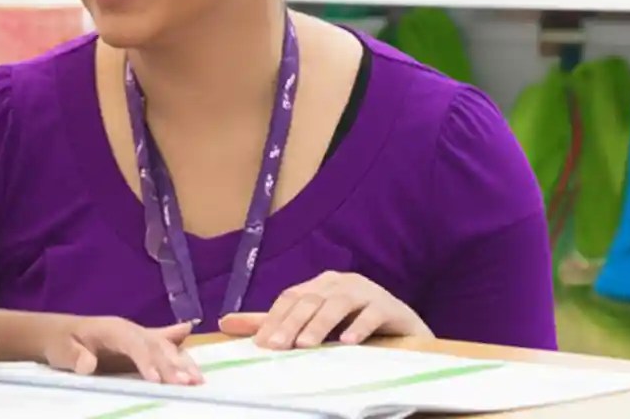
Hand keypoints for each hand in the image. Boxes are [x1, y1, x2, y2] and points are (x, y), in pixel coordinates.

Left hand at [42, 317, 203, 385]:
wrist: (59, 333)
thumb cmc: (61, 343)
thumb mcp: (62, 351)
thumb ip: (75, 357)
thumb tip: (89, 365)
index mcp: (112, 329)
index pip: (134, 344)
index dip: (147, 361)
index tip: (157, 380)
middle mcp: (130, 329)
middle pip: (155, 346)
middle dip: (173, 365)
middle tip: (189, 383)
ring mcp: (138, 335)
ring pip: (164, 346)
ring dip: (182, 361)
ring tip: (198, 379)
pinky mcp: (140, 344)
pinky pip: (162, 342)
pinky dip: (177, 342)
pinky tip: (188, 331)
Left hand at [218, 271, 431, 349]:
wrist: (405, 330)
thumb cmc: (353, 325)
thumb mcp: (312, 323)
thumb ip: (272, 322)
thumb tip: (224, 321)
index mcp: (321, 284)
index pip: (292, 297)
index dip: (274, 319)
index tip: (260, 344)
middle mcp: (341, 282)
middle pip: (311, 300)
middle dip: (292, 324)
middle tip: (277, 347)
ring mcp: (367, 291)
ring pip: (339, 304)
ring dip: (320, 324)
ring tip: (306, 345)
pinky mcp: (390, 306)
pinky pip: (373, 314)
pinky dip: (359, 327)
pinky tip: (348, 343)